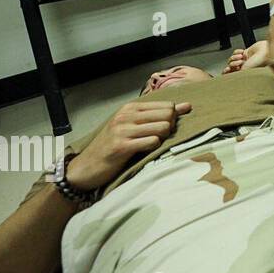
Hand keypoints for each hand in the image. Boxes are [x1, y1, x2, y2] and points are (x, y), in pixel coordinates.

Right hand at [65, 98, 192, 190]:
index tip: (163, 129)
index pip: (168, 105)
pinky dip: (153, 148)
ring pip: (162, 127)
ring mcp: (123, 130)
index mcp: (130, 108)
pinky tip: (144, 152)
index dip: (172, 119)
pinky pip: (152, 142)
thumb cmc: (113, 147)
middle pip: (168, 115)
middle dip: (170, 128)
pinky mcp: (121, 146)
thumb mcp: (134, 126)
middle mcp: (126, 115)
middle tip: (158, 139)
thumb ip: (159, 115)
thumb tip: (187, 106)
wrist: (85, 167)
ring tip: (150, 146)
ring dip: (162, 139)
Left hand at [223, 40, 269, 74]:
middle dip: (232, 64)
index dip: (228, 72)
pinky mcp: (245, 53)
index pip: (232, 74)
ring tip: (241, 57)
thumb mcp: (246, 70)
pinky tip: (242, 52)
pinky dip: (237, 52)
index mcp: (245, 73)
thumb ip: (237, 74)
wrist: (264, 50)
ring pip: (232, 59)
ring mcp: (245, 60)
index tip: (227, 70)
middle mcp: (244, 67)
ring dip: (235, 57)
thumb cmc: (259, 61)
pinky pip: (235, 52)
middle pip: (231, 66)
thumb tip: (230, 77)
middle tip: (236, 63)